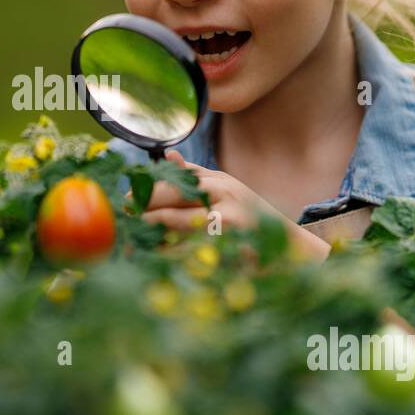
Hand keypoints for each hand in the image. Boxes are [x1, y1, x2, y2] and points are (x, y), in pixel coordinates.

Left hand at [132, 150, 331, 260]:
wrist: (290, 249)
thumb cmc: (252, 217)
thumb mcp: (228, 189)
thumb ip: (197, 175)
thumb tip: (167, 155)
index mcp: (220, 183)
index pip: (176, 182)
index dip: (147, 192)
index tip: (126, 201)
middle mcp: (224, 199)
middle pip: (174, 200)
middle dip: (144, 210)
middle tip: (123, 219)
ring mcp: (229, 225)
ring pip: (178, 226)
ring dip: (151, 234)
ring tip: (131, 241)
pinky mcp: (230, 249)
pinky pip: (191, 251)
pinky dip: (170, 255)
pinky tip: (155, 259)